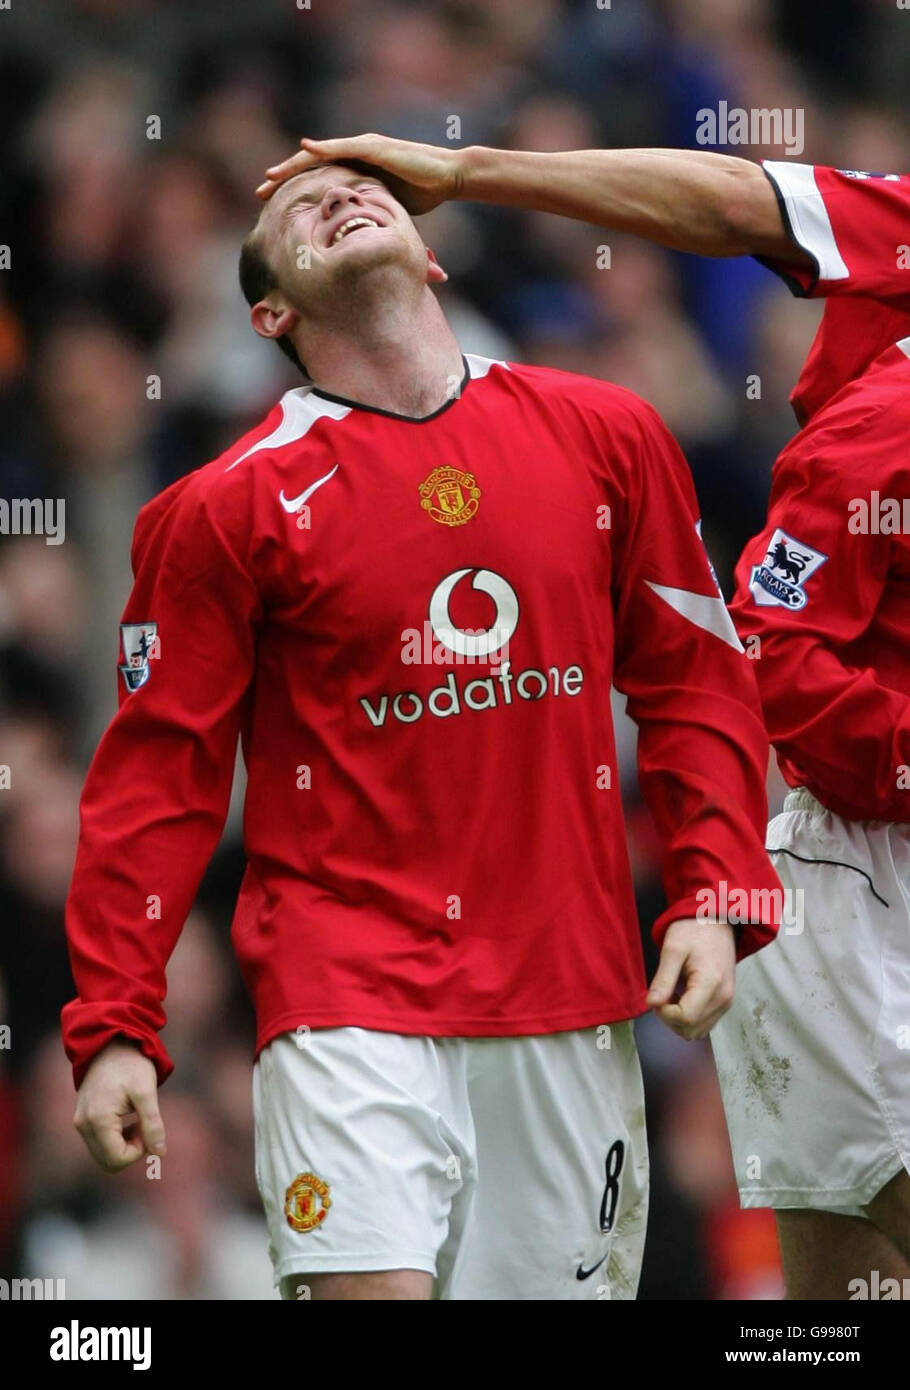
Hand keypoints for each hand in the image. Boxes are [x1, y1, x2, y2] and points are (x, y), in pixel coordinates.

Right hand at [73, 1039, 165, 1172]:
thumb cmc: (131, 1065)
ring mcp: (80, 1122)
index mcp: (98, 1120)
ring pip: (103, 1155)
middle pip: (108, 1162)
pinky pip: (99, 1143)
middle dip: (131, 1150)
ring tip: (136, 1120)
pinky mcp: (82, 1118)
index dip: (139, 1151)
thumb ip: (152, 1124)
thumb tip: (160, 1153)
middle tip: (143, 1126)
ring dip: (124, 1145)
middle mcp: (83, 1125)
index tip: (148, 1127)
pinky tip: (127, 1119)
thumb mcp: (146, 1092)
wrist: (110, 1044)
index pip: (117, 1159)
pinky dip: (116, 1139)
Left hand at [257, 133, 466, 213]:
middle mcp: (353, 156)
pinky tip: (303, 149)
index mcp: (354, 172)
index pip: (317, 182)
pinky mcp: (373, 147)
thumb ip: (367, 217)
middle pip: (310, 167)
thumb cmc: (422, 195)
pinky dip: (322, 149)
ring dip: (293, 164)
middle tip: (259, 193)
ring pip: (319, 155)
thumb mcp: (385, 211)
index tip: (272, 207)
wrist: (446, 177)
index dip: (293, 193)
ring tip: (271, 175)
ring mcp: (362, 148)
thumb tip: (356, 242)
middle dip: (284, 180)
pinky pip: (343, 148)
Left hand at [646, 917, 735, 1039]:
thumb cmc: (694, 931)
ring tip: (672, 994)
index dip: (664, 1013)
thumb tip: (652, 1005)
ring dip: (678, 1020)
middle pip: (690, 1030)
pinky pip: (704, 1024)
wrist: (717, 922)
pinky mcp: (725, 1003)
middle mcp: (723, 999)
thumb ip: (663, 979)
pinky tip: (681, 997)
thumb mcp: (672, 949)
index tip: (657, 995)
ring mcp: (726, 1002)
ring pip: (697, 1031)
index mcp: (711, 984)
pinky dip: (689, 1018)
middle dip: (670, 1018)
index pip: (685, 1018)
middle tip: (662, 994)